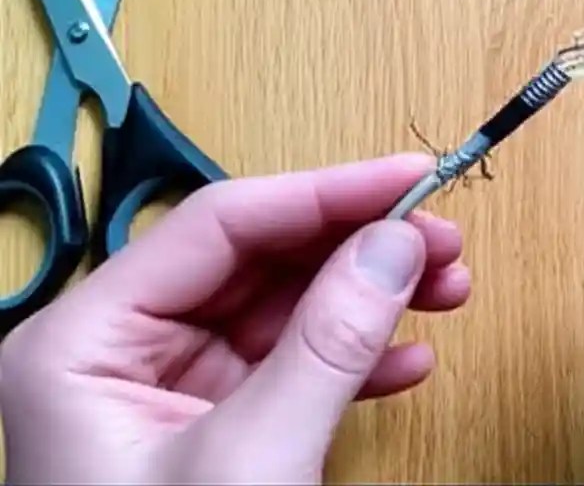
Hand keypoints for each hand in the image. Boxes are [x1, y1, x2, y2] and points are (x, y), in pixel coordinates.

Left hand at [0, 154, 469, 483]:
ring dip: (369, 296)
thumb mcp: (251, 462)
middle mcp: (122, 355)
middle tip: (440, 238)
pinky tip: (410, 356)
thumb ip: (326, 345)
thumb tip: (392, 247)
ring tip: (446, 287)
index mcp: (86, 342)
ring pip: (284, 311)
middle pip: (256, 261)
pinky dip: (358, 358)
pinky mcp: (216, 433)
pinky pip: (294, 367)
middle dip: (356, 245)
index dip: (323, 193)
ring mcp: (171, 396)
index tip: (406, 178)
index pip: (218, 226)